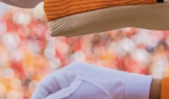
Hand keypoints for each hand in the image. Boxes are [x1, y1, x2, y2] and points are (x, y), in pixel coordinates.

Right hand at [32, 62, 152, 98]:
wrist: (131, 93)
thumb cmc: (104, 90)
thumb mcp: (76, 94)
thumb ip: (56, 98)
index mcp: (70, 72)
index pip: (45, 86)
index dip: (37, 97)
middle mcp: (75, 80)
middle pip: (54, 94)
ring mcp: (83, 90)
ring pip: (65, 97)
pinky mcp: (91, 96)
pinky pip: (74, 97)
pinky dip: (68, 98)